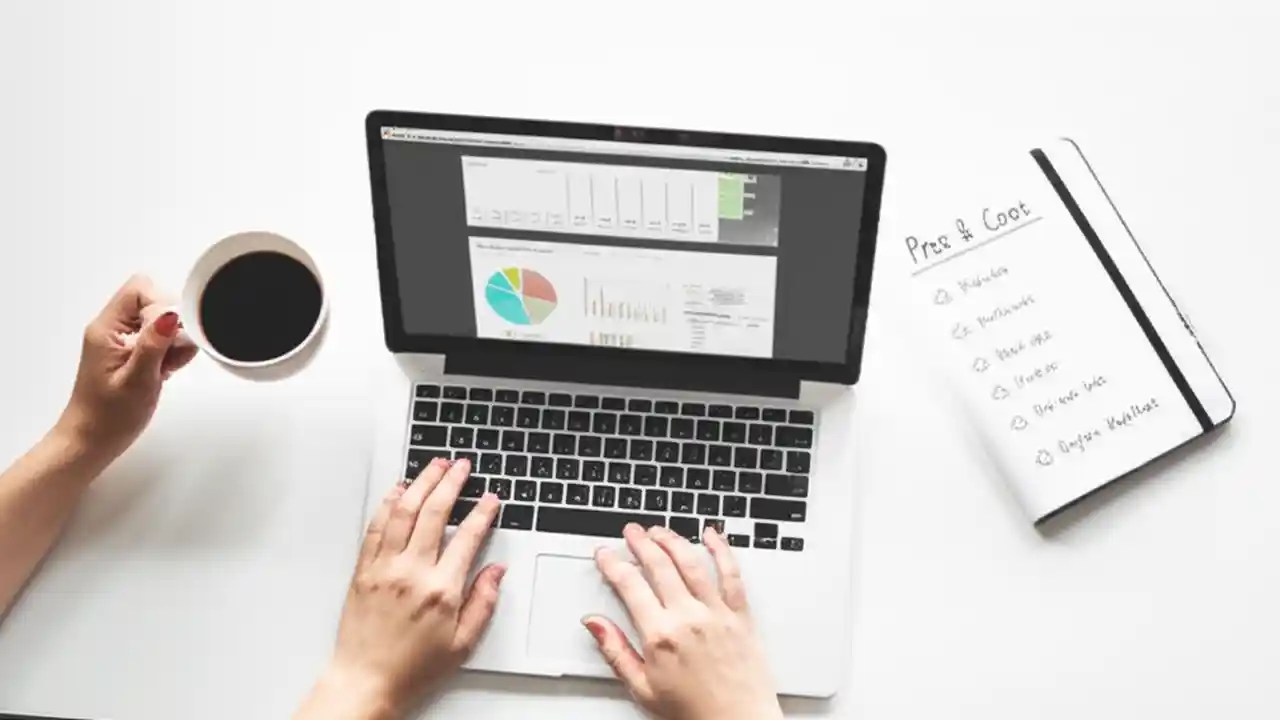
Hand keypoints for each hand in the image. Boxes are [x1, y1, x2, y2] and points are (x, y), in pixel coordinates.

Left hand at [56, 275, 195, 463]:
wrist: (92, 442)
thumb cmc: (109, 417)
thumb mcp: (137, 380)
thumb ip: (155, 344)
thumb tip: (171, 314)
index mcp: (106, 329)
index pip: (139, 290)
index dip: (162, 305)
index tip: (171, 333)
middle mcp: (113, 329)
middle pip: (153, 302)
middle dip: (173, 325)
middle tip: (171, 355)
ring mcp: (123, 342)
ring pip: (161, 322)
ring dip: (174, 341)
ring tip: (168, 368)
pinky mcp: (134, 354)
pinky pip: (160, 340)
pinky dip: (171, 352)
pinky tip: (167, 372)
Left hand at [299, 459, 504, 719]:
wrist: (365, 681)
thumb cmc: (412, 668)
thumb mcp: (462, 643)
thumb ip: (483, 602)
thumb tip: (497, 571)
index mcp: (441, 590)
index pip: (468, 537)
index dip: (483, 513)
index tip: (491, 499)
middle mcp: (412, 572)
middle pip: (434, 512)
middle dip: (451, 482)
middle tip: (461, 466)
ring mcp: (384, 568)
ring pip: (403, 510)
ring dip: (420, 482)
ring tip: (433, 466)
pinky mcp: (363, 571)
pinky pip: (375, 527)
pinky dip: (387, 503)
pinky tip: (397, 491)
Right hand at [587, 525, 782, 719]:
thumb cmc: (693, 712)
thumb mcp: (642, 688)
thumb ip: (616, 651)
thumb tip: (595, 624)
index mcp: (660, 636)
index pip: (630, 586)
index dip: (613, 564)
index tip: (605, 554)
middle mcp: (688, 618)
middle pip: (659, 566)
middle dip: (641, 543)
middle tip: (631, 531)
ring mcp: (716, 613)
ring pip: (691, 563)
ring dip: (672, 540)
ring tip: (659, 530)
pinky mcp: (740, 615)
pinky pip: (731, 574)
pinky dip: (722, 550)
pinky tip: (713, 535)